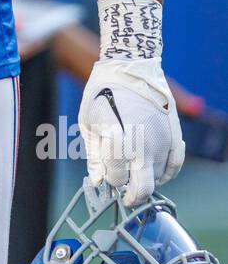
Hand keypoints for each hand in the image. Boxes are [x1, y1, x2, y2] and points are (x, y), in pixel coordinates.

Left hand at [78, 57, 184, 207]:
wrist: (130, 66)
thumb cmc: (102, 93)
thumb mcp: (88, 122)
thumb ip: (94, 155)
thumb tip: (99, 182)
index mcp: (117, 139)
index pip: (116, 178)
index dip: (111, 181)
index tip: (109, 176)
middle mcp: (142, 143)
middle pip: (143, 188)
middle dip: (133, 197)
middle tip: (127, 196)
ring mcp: (161, 140)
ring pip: (158, 178)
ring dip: (146, 179)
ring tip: (136, 170)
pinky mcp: (174, 134)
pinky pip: (175, 164)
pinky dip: (166, 172)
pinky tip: (155, 170)